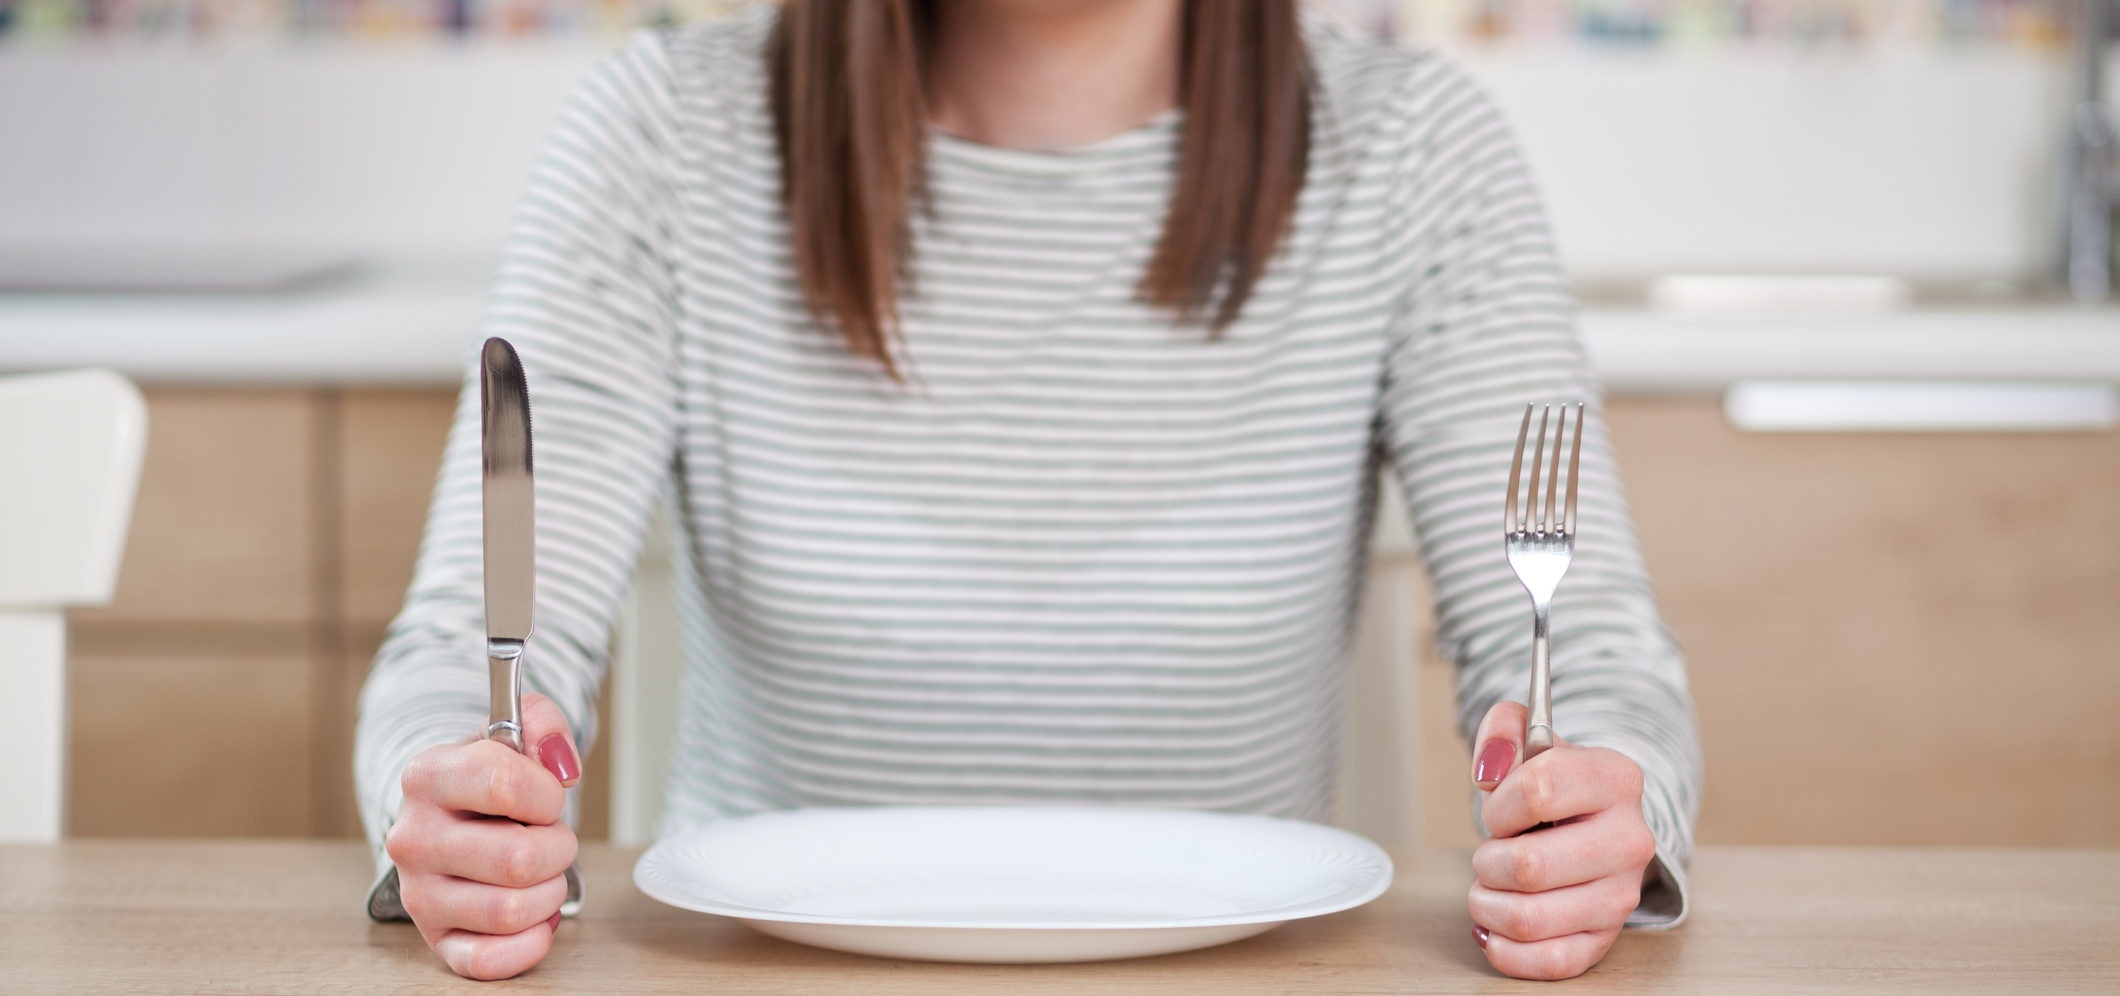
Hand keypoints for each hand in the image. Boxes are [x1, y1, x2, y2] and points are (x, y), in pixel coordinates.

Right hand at [385, 693, 582, 980]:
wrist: (449, 816)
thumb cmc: (488, 780)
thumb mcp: (511, 733)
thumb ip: (542, 721)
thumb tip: (561, 765)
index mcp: (427, 777)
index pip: (506, 784)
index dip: (547, 794)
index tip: (547, 796)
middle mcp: (413, 838)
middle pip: (518, 859)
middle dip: (558, 848)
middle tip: (549, 838)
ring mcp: (419, 894)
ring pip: (511, 910)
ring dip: (549, 892)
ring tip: (539, 873)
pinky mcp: (435, 938)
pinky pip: (487, 962)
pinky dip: (528, 944)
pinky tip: (536, 918)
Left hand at [1464, 700, 1655, 980]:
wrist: (1592, 827)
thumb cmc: (1552, 789)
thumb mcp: (1530, 742)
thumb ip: (1503, 730)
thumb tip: (1491, 766)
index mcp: (1615, 779)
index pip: (1536, 791)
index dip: (1499, 805)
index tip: (1500, 810)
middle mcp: (1630, 839)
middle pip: (1527, 866)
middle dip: (1488, 860)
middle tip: (1494, 853)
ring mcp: (1621, 895)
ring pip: (1526, 918)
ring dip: (1487, 903)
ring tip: (1493, 886)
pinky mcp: (1604, 939)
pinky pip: (1548, 962)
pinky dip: (1505, 948)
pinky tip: (1496, 926)